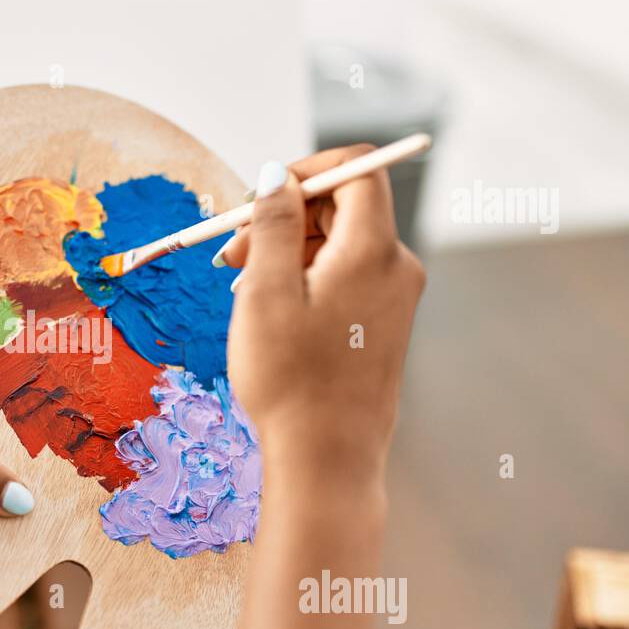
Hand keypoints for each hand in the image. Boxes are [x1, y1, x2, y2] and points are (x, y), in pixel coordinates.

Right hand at [219, 145, 425, 479]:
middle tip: (233, 254)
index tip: (261, 194)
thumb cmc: (291, 379)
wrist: (327, 458)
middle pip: (345, 207)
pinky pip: (346, 277)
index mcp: (372, 250)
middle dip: (285, 216)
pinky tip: (272, 310)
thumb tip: (275, 177)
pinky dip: (307, 278)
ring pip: (340, 244)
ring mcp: (395, 298)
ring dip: (289, 250)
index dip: (308, 170)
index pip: (358, 170)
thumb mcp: (265, 291)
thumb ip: (272, 224)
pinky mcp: (385, 324)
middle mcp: (396, 267)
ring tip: (243, 288)